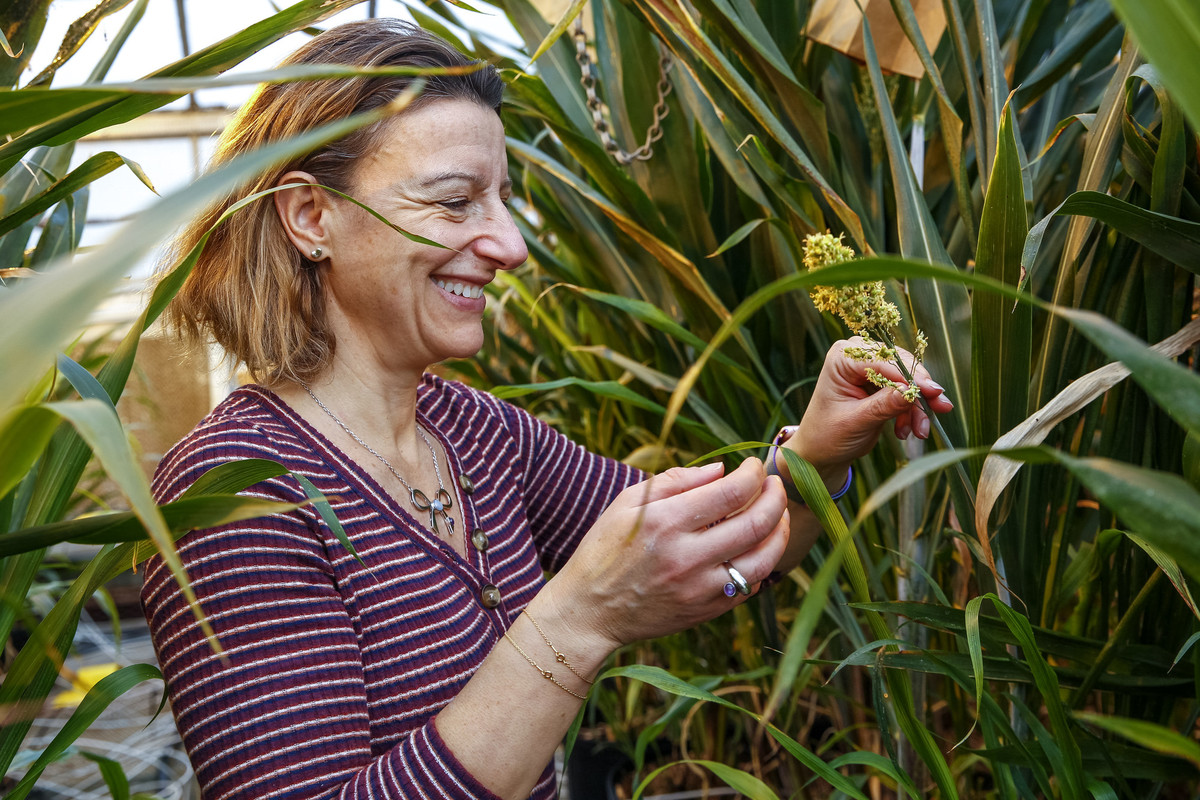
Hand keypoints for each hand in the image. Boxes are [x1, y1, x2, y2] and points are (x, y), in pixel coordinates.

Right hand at [538, 459, 789, 653]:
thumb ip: (676, 481)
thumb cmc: (605, 549)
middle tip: (776, 486)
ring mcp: (699, 589)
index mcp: (665, 522)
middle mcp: (686, 557)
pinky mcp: (706, 611)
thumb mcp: (627, 503)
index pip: (731, 492)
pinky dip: (762, 564)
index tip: (754, 466)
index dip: (753, 474)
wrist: (589, 610)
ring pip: (763, 560)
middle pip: (756, 524)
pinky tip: (756, 548)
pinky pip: (750, 586)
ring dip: (780, 533)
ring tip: (778, 516)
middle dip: (776, 498)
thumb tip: (721, 469)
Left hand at [790, 337, 954, 477]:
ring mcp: (870, 369)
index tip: (932, 392)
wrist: (821, 453)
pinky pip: (907, 393)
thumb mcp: (856, 422)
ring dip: (918, 407)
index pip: (883, 360)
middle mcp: (857, 357)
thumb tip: (913, 391)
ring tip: (920, 432)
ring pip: (908, 380)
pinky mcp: (881, 384)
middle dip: (920, 391)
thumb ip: (884, 405)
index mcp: (842, 358)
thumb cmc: (828, 436)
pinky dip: (912, 412)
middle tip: (941, 408)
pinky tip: (906, 431)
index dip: (910, 376)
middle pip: (901, 365)